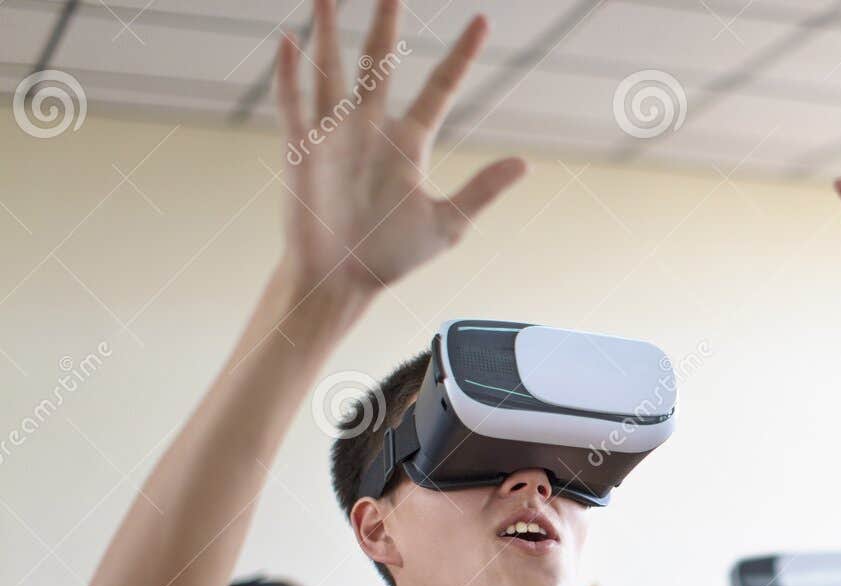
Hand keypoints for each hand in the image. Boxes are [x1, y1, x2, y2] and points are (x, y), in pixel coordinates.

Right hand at [275, 0, 525, 301]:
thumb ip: (482, 190)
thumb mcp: (448, 225)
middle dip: (385, 23)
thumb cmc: (390, 257)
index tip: (483, 21)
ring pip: (333, 71)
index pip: (440, 87)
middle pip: (380, 63)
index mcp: (410, 143)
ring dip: (330, 32)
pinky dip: (291, 75)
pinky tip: (291, 42)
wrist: (342, 282)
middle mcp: (372, 130)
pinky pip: (295, 106)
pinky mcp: (303, 152)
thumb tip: (524, 164)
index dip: (461, 56)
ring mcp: (335, 136)